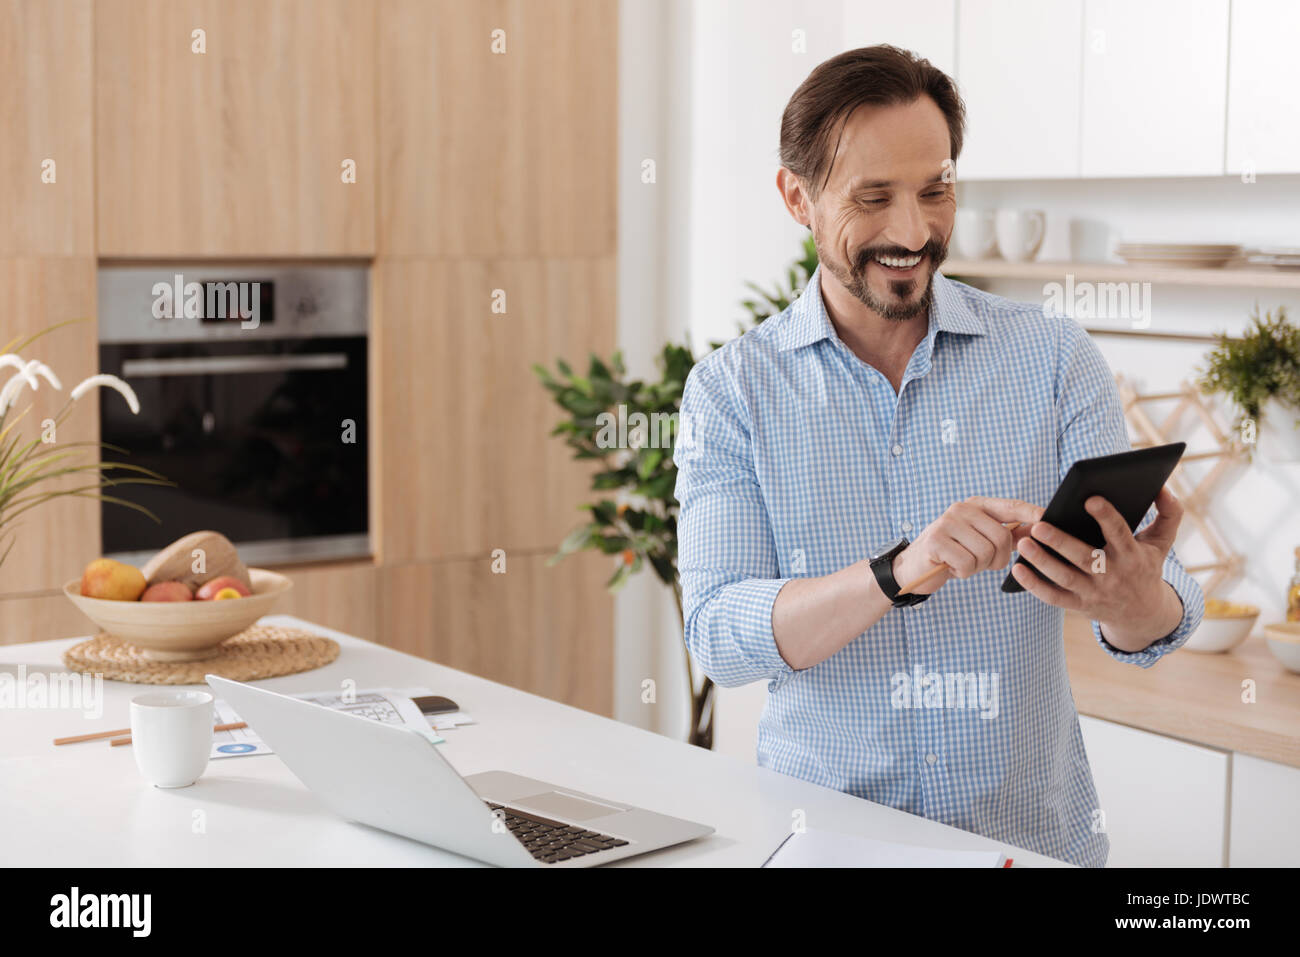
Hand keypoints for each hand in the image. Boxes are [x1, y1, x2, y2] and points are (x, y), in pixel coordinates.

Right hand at [892, 496, 1043, 595]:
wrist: (914, 567)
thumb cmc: (952, 553)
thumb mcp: (981, 541)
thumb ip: (1008, 534)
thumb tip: (1040, 529)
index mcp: (976, 505)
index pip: (1010, 506)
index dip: (1030, 512)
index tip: (1048, 518)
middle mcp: (961, 509)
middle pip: (1001, 537)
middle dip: (996, 558)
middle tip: (980, 563)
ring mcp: (947, 523)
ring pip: (985, 552)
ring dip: (977, 567)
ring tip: (962, 562)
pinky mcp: (936, 541)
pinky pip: (967, 563)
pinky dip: (963, 572)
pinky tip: (951, 567)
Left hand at [1010, 486, 1185, 646]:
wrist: (1142, 613)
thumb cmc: (1145, 566)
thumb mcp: (1162, 542)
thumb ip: (1170, 513)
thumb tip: (1161, 486)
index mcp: (1131, 555)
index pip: (1119, 533)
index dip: (1106, 516)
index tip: (1089, 498)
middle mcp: (1112, 574)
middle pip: (1084, 558)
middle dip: (1060, 542)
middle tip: (1038, 525)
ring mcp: (1094, 592)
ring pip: (1065, 577)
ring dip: (1042, 561)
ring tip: (1024, 542)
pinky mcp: (1078, 605)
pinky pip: (1053, 597)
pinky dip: (1034, 585)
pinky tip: (1017, 569)